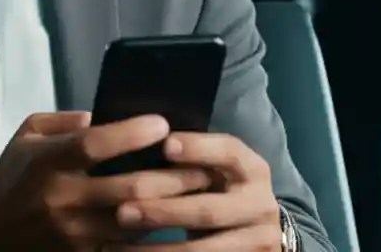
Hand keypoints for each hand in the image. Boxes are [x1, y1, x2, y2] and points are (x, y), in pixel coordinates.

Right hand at [0, 113, 213, 250]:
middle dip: (171, 176)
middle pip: (127, 188)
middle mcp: (61, 199)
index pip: (93, 144)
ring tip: (199, 192)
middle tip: (201, 165)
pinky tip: (173, 221)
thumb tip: (107, 115)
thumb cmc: (14, 176)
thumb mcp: (28, 135)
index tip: (162, 123)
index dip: (131, 133)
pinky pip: (126, 246)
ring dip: (171, 207)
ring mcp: (72, 233)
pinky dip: (151, 233)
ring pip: (135, 221)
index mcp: (47, 162)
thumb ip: (66, 120)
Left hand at [107, 133, 281, 250]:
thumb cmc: (222, 191)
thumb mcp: (217, 172)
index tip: (165, 146)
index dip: (199, 148)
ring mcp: (259, 239)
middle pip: (208, 210)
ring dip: (158, 250)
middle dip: (163, 212)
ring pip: (203, 250)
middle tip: (122, 212)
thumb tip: (142, 140)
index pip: (229, 152)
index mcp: (253, 170)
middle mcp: (261, 204)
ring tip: (118, 249)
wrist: (256, 232)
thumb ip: (191, 161)